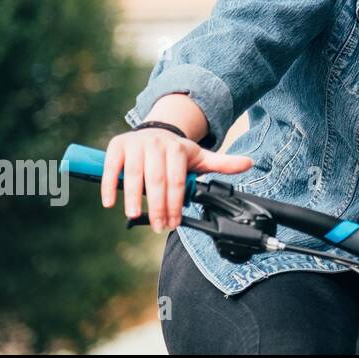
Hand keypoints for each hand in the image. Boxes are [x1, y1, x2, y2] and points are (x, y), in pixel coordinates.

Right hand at [100, 128, 253, 231]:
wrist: (155, 131)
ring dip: (134, 197)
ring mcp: (136, 144)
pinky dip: (109, 185)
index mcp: (178, 149)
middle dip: (158, 206)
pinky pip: (111, 167)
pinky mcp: (117, 146)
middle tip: (158, 226)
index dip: (175, 204)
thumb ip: (223, 163)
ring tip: (135, 215)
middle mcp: (157, 144)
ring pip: (134, 174)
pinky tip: (110, 203)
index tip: (173, 223)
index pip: (177, 181)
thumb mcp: (201, 157)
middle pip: (157, 180)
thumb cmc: (177, 152)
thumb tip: (249, 163)